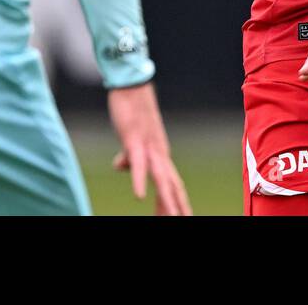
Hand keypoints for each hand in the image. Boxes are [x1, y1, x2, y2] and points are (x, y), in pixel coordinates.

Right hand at [108, 83, 191, 214]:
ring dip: (166, 200)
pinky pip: (137, 164)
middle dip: (179, 206)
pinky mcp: (135, 140)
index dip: (178, 202)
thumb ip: (128, 157)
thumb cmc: (132, 114)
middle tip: (187, 221)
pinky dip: (138, 180)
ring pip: (161, 178)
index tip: (184, 217)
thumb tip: (120, 166)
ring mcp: (149, 147)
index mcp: (160, 156)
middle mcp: (160, 153)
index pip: (173, 184)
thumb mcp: (130, 141)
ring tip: (173, 217)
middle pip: (173, 185)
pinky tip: (138, 196)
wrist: (131, 87)